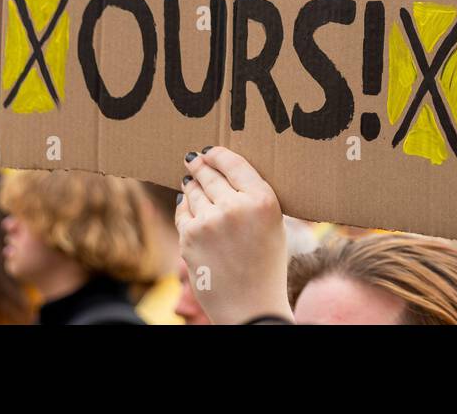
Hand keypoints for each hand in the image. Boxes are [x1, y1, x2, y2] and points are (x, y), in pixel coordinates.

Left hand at [175, 146, 293, 324]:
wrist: (251, 306)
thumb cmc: (266, 264)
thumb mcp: (273, 224)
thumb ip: (252, 196)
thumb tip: (220, 167)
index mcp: (263, 200)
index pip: (234, 163)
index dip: (217, 154)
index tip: (209, 150)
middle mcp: (236, 206)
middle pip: (210, 173)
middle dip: (200, 165)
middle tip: (193, 158)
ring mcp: (210, 221)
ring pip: (193, 190)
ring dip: (191, 185)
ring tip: (191, 181)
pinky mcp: (189, 236)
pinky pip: (183, 211)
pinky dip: (185, 208)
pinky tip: (187, 205)